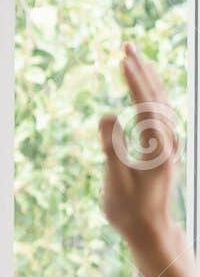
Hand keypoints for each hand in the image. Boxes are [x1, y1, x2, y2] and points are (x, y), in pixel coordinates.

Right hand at [101, 42, 180, 246]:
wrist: (151, 230)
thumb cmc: (129, 209)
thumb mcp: (116, 179)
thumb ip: (112, 146)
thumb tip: (106, 114)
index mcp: (158, 146)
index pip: (146, 103)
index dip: (134, 80)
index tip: (122, 59)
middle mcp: (169, 140)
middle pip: (158, 96)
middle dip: (143, 69)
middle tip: (127, 46)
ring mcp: (169, 144)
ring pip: (162, 103)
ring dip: (148, 79)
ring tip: (135, 60)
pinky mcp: (165, 148)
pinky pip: (160, 113)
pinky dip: (151, 95)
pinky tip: (145, 91)